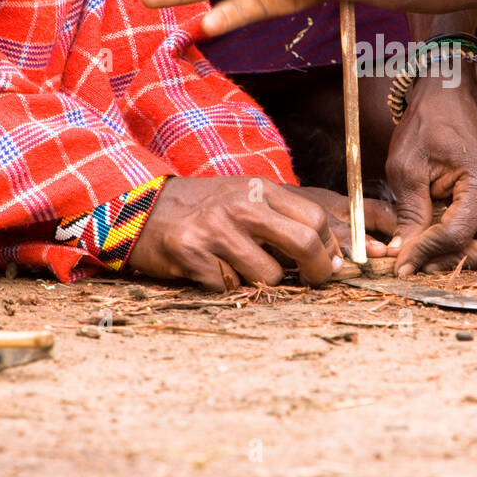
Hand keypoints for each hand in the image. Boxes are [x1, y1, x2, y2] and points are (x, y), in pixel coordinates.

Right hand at [128, 176, 395, 289]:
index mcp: (259, 189)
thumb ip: (284, 219)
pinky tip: (213, 270)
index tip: (330, 264)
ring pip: (269, 275)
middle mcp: (241, 205)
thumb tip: (332, 256)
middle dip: (317, 271)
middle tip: (314, 281)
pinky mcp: (192, 253)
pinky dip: (228, 287)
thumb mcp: (246, 198)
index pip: (315, 218)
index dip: (329, 247)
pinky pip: (231, 288)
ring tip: (243, 268)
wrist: (143, 209)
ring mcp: (216, 229)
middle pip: (304, 242)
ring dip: (263, 281)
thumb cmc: (205, 208)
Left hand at [386, 79, 476, 275]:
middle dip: (460, 262)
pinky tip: (462, 246)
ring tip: (445, 254)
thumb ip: (409, 215)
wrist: (447, 101)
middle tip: (424, 260)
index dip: (426, 253)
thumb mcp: (406, 169)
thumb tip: (402, 254)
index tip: (401, 264)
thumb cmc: (425, 128)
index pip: (458, 235)